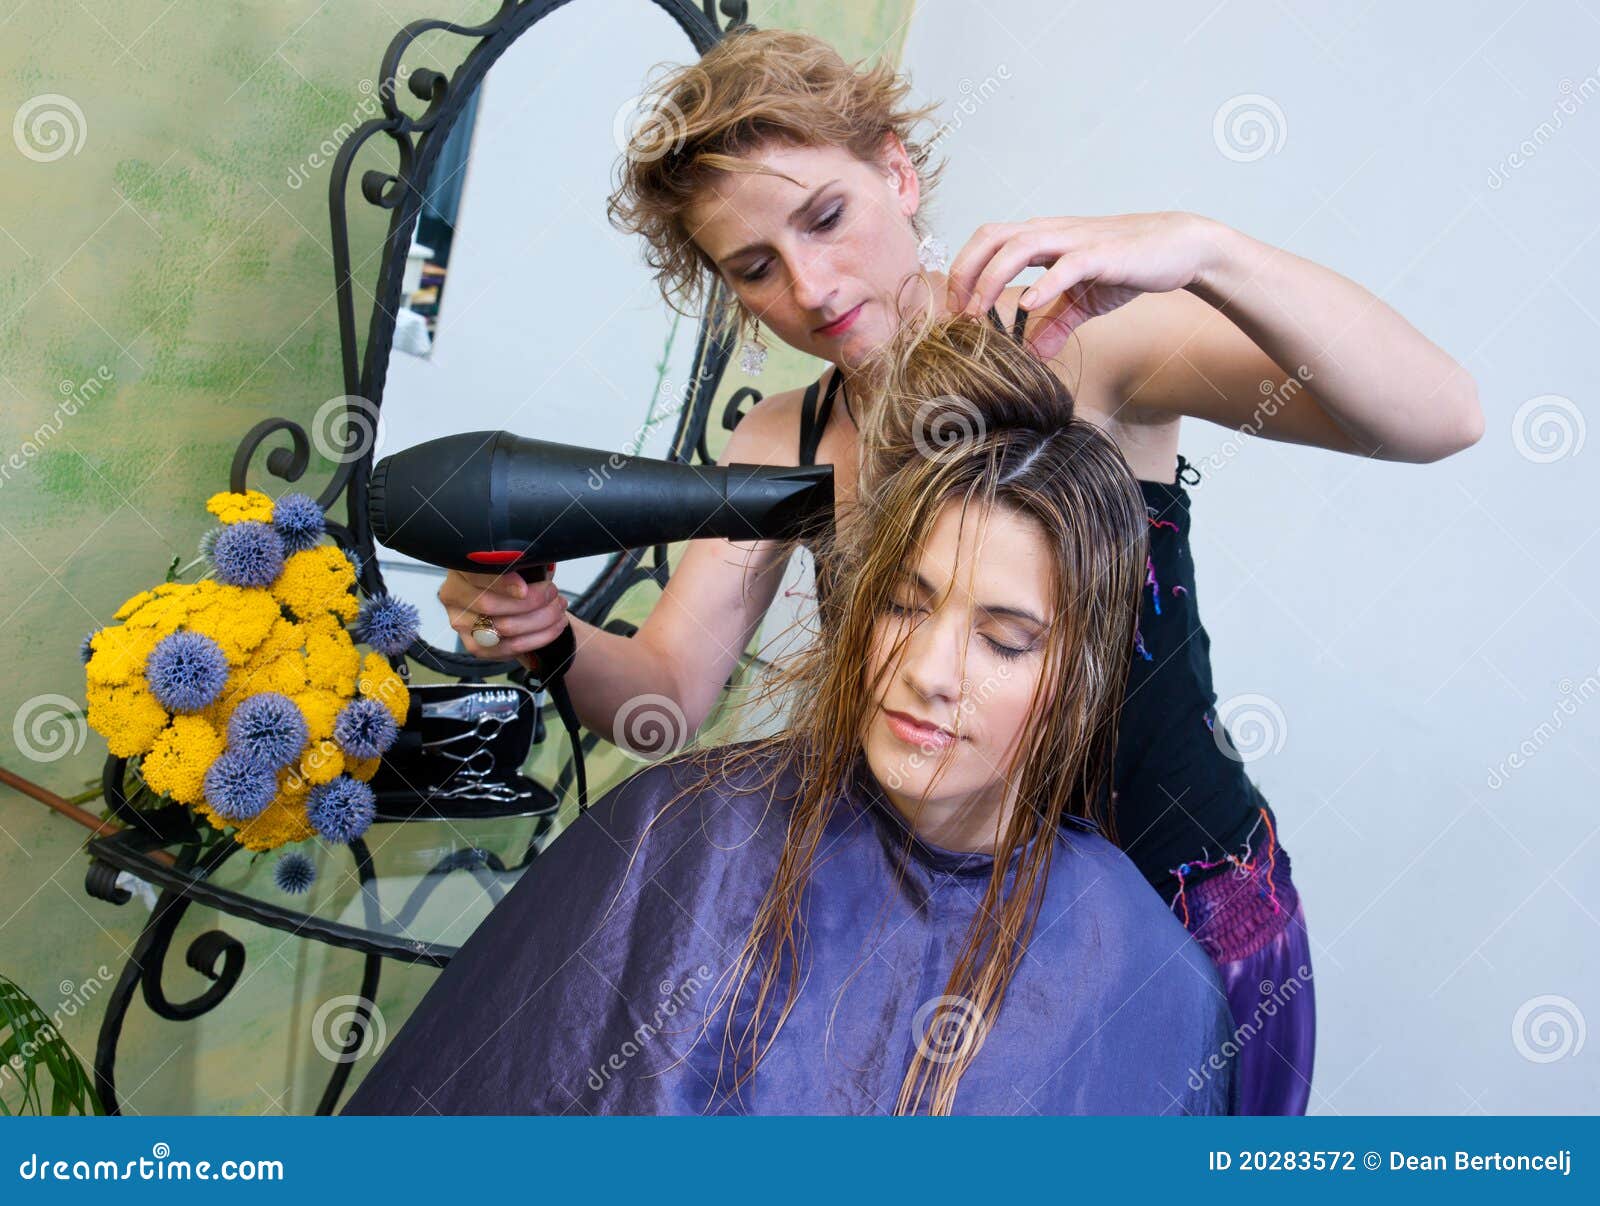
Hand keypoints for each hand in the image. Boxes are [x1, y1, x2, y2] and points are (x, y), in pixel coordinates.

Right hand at [438, 564, 568, 658]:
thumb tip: (537, 560)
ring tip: (558, 609)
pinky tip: (555, 626)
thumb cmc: (516, 574)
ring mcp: (461, 623)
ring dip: (541, 618)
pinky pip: (510, 647)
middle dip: (531, 600)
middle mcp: (454, 595)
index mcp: (460, 567)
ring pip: (504, 627)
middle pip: (489, 604)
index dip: (502, 582)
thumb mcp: (518, 559)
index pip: (477, 575)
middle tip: (553, 593)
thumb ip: (522, 559)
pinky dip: (539, 637)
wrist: (514, 599)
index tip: (525, 587)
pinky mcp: (475, 646)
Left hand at [945, 211, 1212, 360]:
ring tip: (978, 313)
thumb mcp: (1083, 301)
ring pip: (1020, 246)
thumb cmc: (1127, 266)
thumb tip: (1033, 353)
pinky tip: (1027, 306)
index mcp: (1042, 239)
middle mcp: (1053, 232)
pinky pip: (1067, 264)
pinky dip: (1044, 283)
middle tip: (955, 313)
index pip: (987, 243)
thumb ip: (1055, 323)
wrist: (1179, 248)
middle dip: (965, 272)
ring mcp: (1077, 240)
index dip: (963, 272)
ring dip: (992, 279)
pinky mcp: (1104, 253)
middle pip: (991, 236)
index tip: (952, 310)